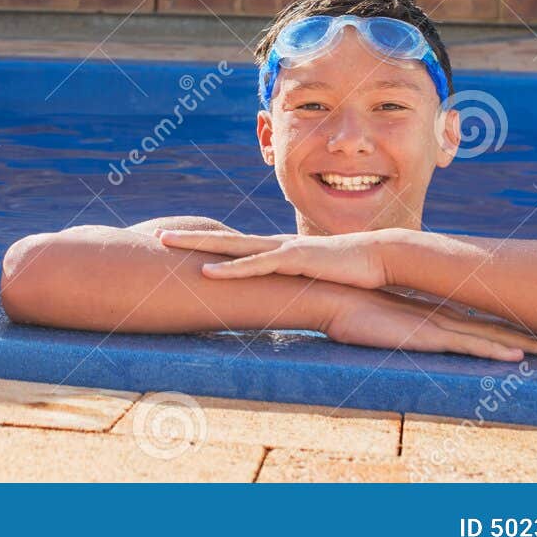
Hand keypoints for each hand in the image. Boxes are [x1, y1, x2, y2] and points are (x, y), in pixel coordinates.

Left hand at [159, 229, 388, 289]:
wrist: (381, 257)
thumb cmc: (351, 271)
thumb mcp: (316, 281)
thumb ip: (298, 286)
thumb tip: (286, 299)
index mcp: (276, 251)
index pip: (233, 247)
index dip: (205, 246)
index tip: (178, 246)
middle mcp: (274, 246)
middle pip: (222, 240)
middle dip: (188, 239)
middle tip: (156, 237)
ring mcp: (282, 250)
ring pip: (230, 247)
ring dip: (196, 246)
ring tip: (165, 244)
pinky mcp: (294, 261)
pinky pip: (256, 266)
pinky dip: (230, 271)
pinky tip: (206, 273)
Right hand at [323, 285, 536, 361]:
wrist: (333, 297)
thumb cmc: (350, 309)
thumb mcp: (382, 321)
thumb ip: (399, 325)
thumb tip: (403, 329)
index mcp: (437, 314)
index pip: (484, 322)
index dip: (514, 328)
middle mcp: (445, 317)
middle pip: (499, 328)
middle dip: (536, 337)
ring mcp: (438, 325)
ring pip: (493, 338)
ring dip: (528, 346)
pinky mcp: (427, 335)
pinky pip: (467, 346)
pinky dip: (494, 351)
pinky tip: (516, 357)